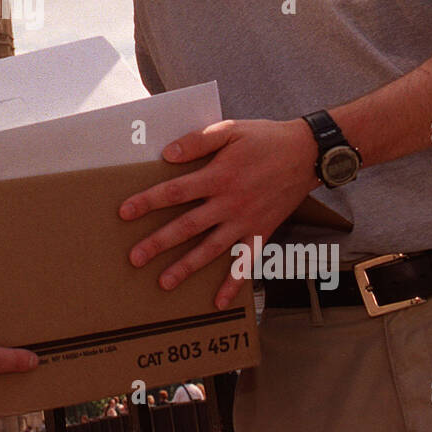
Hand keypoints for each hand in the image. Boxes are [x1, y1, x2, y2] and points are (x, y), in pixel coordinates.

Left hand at [118, 119, 319, 308]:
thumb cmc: (265, 139)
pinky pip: (246, 262)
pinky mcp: (261, 232)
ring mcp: (245, 221)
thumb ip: (198, 141)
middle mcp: (229, 203)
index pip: (175, 191)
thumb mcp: (230, 130)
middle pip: (188, 226)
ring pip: (211, 249)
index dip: (148, 201)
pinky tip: (218, 301)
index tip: (125, 212)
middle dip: (159, 243)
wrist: (306, 153)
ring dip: (187, 267)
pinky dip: (233, 283)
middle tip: (134, 258)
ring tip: (164, 282)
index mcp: (218, 176)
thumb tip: (167, 154)